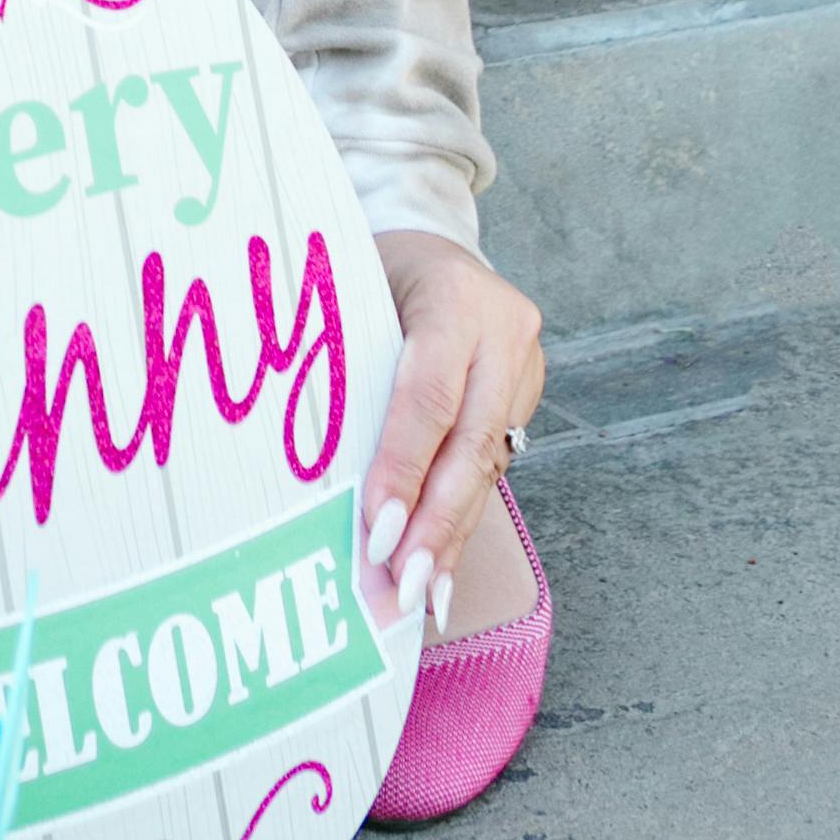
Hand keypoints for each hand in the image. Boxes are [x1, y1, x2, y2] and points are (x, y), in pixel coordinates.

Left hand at [362, 231, 544, 632]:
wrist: (433, 241)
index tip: (378, 531)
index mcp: (455, 297)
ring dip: (451, 537)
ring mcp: (525, 365)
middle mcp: (503, 332)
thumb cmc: (372, 271)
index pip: (428, 394)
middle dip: (436, 524)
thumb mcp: (354, 296)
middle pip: (471, 443)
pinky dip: (461, 518)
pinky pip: (493, 465)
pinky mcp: (530, 394)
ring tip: (424, 598)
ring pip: (488, 465)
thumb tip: (309, 472)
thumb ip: (346, 368)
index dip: (403, 466)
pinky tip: (442, 570)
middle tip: (405, 586)